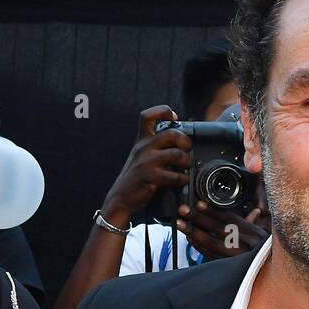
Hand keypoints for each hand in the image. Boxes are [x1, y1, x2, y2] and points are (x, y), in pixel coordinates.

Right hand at [99, 105, 191, 227]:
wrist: (120, 197)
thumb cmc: (135, 177)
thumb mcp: (140, 156)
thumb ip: (155, 146)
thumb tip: (179, 141)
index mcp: (141, 140)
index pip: (147, 116)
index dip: (163, 111)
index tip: (173, 117)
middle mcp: (143, 148)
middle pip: (171, 133)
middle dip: (185, 140)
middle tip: (187, 148)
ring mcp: (146, 162)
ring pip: (175, 154)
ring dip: (186, 161)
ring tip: (186, 166)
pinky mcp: (150, 177)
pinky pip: (174, 175)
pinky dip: (182, 179)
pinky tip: (181, 180)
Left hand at [175, 199, 270, 259]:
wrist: (271, 275)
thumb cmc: (267, 254)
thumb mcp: (264, 237)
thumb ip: (254, 224)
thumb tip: (254, 211)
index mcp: (254, 234)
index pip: (230, 219)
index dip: (213, 210)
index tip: (199, 204)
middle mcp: (245, 245)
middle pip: (218, 229)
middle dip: (199, 218)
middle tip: (183, 210)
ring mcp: (235, 258)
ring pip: (211, 243)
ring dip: (194, 232)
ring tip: (181, 224)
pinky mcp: (227, 268)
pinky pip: (210, 256)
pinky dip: (198, 247)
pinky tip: (190, 239)